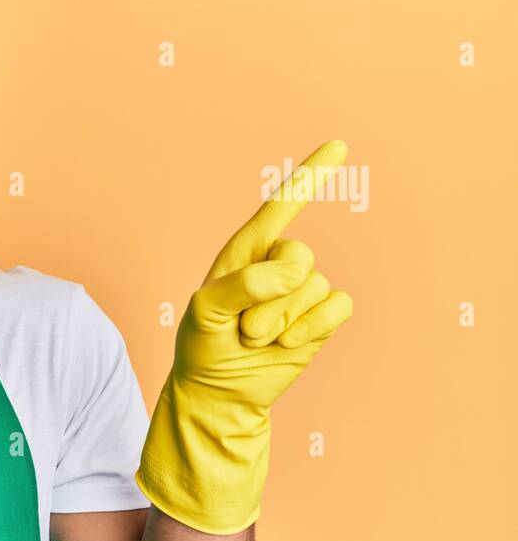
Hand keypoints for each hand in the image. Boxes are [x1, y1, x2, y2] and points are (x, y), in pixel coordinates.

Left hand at [134, 140, 353, 534]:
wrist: (220, 394)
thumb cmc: (203, 348)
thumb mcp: (204, 314)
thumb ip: (242, 285)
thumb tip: (293, 271)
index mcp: (241, 254)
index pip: (278, 208)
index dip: (309, 177)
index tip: (338, 146)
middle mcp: (275, 265)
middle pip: (299, 256)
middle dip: (270, 299)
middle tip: (243, 328)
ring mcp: (301, 290)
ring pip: (315, 286)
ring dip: (284, 321)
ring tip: (256, 339)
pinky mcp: (321, 317)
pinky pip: (338, 306)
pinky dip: (311, 329)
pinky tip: (287, 345)